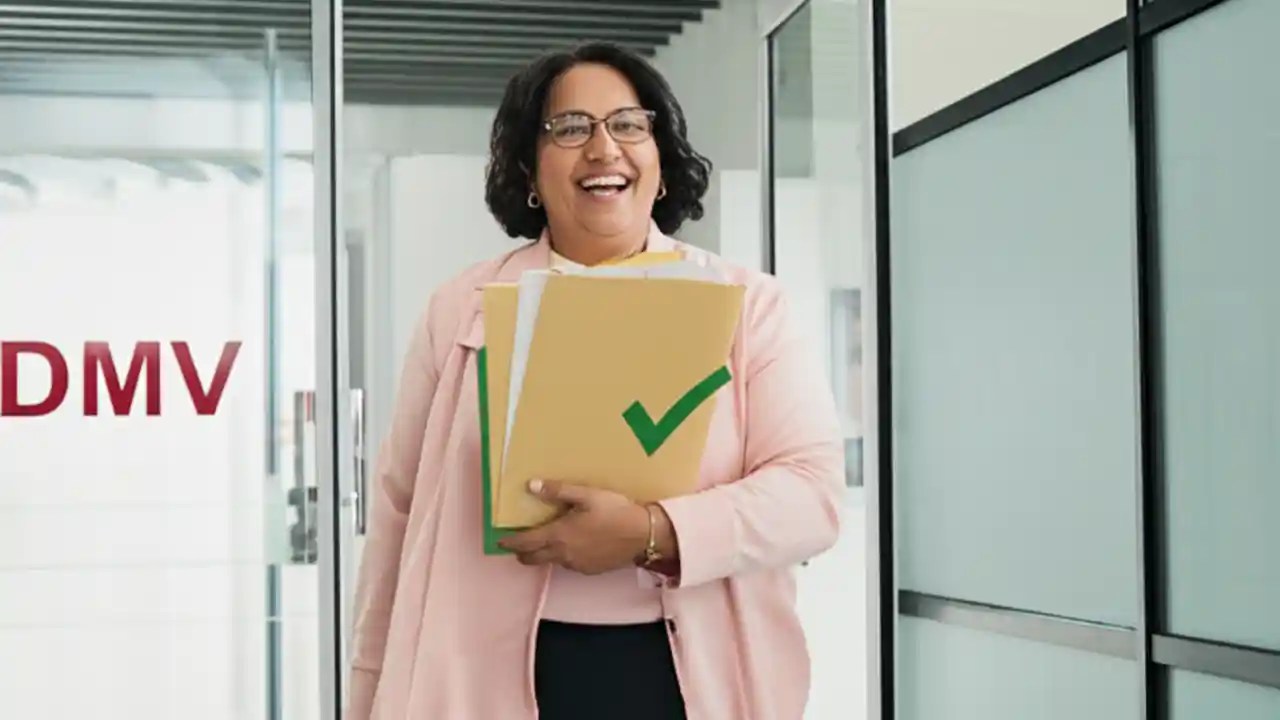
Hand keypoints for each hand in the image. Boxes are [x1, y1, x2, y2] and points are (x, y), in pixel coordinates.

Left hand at [498, 479, 649, 574]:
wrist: (643, 535)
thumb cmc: (614, 511)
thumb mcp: (586, 495)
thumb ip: (558, 491)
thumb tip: (531, 486)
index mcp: (558, 535)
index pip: (525, 543)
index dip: (510, 542)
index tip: (499, 541)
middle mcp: (563, 554)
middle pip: (532, 559)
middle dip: (522, 553)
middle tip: (519, 544)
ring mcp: (576, 565)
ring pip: (551, 561)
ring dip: (544, 553)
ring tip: (549, 540)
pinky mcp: (589, 570)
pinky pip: (569, 564)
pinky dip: (564, 556)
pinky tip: (574, 544)